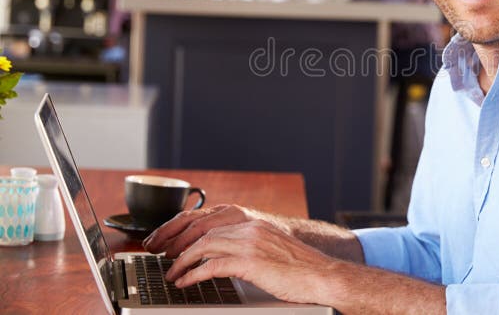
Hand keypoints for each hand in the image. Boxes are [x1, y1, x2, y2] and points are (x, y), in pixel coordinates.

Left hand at [165, 220, 336, 304]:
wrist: (322, 276)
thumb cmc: (302, 271)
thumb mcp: (273, 252)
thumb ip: (253, 249)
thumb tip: (229, 261)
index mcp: (256, 225)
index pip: (215, 225)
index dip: (192, 236)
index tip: (178, 248)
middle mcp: (251, 229)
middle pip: (205, 233)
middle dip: (181, 247)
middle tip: (167, 261)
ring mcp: (250, 243)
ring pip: (204, 246)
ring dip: (182, 261)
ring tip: (172, 275)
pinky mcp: (250, 261)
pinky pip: (212, 266)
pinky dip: (194, 275)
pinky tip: (185, 283)